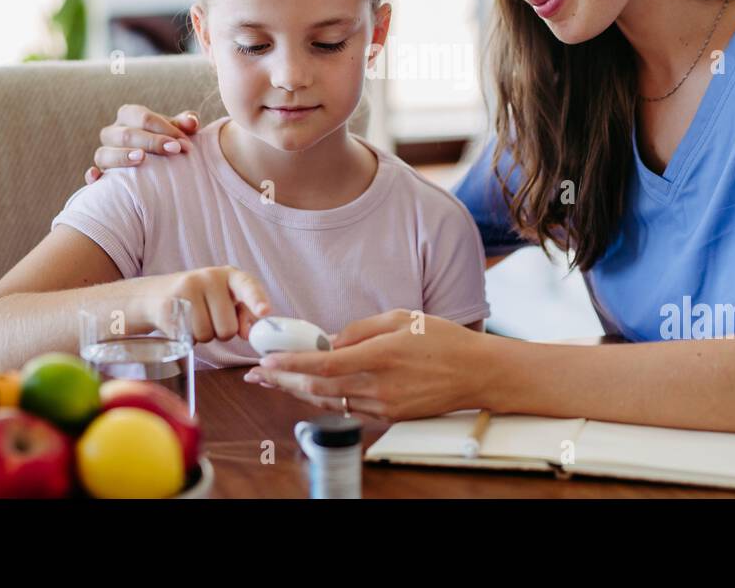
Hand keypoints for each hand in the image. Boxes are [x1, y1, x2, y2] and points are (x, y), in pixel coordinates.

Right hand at [86, 104, 200, 183]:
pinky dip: (93, 176)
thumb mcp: (177, 131)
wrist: (158, 162)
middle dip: (151, 141)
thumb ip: (186, 124)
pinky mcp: (101, 175)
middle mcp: (113, 132)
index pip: (143, 117)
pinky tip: (99, 178)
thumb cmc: (168, 141)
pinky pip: (90, 176)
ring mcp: (104, 153)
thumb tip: (192, 122)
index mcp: (129, 115)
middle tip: (174, 150)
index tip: (183, 144)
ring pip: (104, 153)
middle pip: (125, 134)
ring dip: (122, 156)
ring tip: (142, 158)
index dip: (164, 128)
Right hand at [145, 266, 271, 342]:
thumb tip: (248, 332)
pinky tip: (181, 324)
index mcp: (230, 275)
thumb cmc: (202, 299)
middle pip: (228, 327)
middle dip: (222, 333)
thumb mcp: (226, 299)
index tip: (264, 311)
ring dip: (203, 336)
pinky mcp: (168, 306)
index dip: (257, 300)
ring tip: (195, 320)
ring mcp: (187, 289)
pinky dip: (187, 338)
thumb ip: (244, 314)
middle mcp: (210, 277)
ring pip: (207, 335)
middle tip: (211, 320)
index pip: (247, 286)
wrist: (158, 294)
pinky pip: (187, 337)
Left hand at [242, 310, 493, 419]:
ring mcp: (383, 405)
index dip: (290, 363)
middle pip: (318, 387)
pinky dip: (323, 398)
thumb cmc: (443, 340)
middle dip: (282, 380)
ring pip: (329, 401)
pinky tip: (309, 389)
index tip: (267, 360)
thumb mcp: (402, 317)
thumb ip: (361, 328)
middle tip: (257, 373)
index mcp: (381, 355)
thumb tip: (331, 339)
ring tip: (274, 381)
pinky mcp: (389, 416)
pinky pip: (347, 408)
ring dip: (298, 390)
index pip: (324, 362)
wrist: (477, 373)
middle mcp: (379, 385)